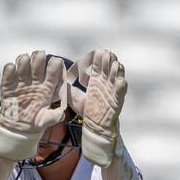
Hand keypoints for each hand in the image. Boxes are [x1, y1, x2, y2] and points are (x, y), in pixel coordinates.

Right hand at [0, 50, 66, 159]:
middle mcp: (35, 81)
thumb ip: (55, 116)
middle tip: (39, 57)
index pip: (53, 70)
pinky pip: (8, 73)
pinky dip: (9, 69)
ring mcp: (21, 82)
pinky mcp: (8, 86)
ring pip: (23, 63)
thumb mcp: (47, 120)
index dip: (54, 65)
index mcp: (47, 86)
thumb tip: (61, 113)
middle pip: (38, 62)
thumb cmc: (35, 122)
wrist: (18, 129)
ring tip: (24, 61)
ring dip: (24, 60)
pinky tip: (11, 68)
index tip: (55, 63)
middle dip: (39, 57)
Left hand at [72, 48, 126, 166]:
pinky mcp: (118, 98)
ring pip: (118, 73)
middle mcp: (105, 81)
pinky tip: (119, 81)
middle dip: (108, 58)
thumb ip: (66, 87)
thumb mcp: (74, 97)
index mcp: (95, 78)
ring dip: (116, 68)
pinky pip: (122, 89)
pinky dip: (121, 84)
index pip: (98, 62)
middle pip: (109, 63)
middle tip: (105, 54)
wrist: (95, 126)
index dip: (97, 55)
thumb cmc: (86, 110)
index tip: (95, 53)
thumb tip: (58, 77)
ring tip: (113, 64)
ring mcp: (112, 88)